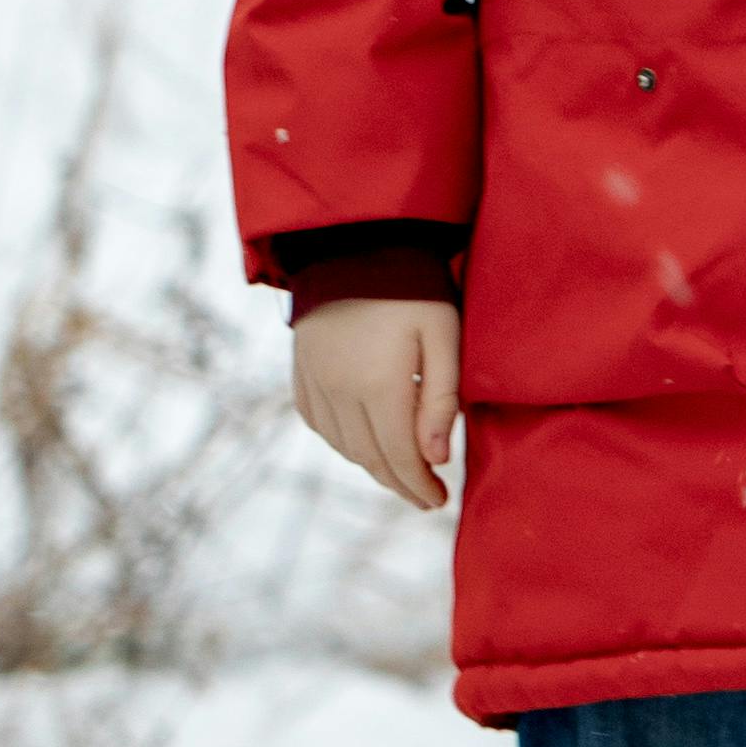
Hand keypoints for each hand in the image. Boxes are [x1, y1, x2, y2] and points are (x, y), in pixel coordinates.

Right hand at [292, 291, 460, 513]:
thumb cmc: (413, 289)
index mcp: (377, 385)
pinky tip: (363, 446)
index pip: (399, 456)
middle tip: (425, 499)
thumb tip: (435, 458)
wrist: (355, 245)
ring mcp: (315, 383)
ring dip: (373, 467)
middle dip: (400, 484)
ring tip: (401, 475)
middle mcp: (339, 392)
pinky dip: (343, 443)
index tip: (440, 500)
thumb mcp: (443, 336)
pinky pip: (319, 424)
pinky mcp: (302, 372)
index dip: (420, 485)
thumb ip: (440, 399)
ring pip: (344, 446)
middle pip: (370, 458)